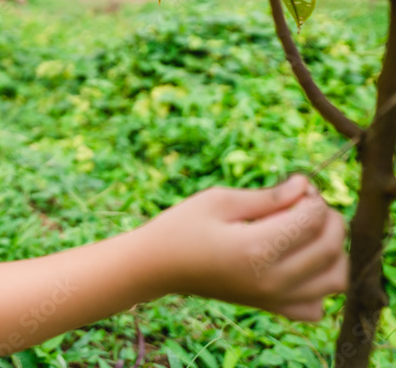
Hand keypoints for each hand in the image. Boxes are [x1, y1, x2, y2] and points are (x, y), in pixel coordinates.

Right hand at [139, 174, 348, 320]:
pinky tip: (301, 263)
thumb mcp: (220, 200)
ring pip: (335, 277)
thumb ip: (268, 196)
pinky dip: (320, 284)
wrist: (158, 266)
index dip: (311, 194)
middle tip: (302, 203)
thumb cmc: (183, 226)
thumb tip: (306, 186)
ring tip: (306, 232)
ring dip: (332, 250)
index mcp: (255, 247)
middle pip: (331, 246)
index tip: (294, 185)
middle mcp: (271, 278)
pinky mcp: (271, 307)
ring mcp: (274, 297)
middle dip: (327, 217)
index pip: (313, 218)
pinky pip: (318, 305)